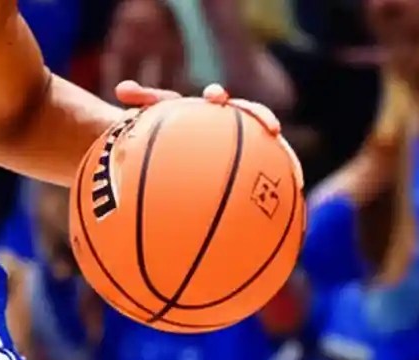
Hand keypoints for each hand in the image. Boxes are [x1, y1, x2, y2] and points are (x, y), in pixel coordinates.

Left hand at [118, 82, 300, 187]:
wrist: (164, 153)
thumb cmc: (158, 131)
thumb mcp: (149, 117)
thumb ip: (143, 101)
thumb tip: (122, 88)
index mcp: (210, 112)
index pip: (220, 100)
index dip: (221, 98)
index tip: (215, 99)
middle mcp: (231, 127)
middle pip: (253, 119)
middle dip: (263, 121)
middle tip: (271, 128)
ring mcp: (241, 148)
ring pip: (268, 153)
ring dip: (284, 163)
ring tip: (296, 180)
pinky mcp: (245, 173)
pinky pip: (261, 184)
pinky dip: (275, 194)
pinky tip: (284, 212)